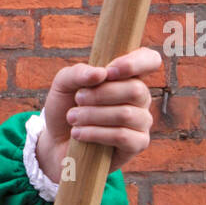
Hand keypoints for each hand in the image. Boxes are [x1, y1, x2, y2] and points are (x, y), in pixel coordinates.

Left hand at [36, 47, 159, 177]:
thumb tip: (101, 73)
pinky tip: (78, 133)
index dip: (136, 63)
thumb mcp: (63, 84)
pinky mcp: (137, 144)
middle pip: (135, 89)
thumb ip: (78, 73)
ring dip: (92, 115)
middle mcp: (140, 98)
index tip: (109, 71)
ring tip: (72, 117)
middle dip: (100, 94)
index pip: (150, 60)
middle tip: (78, 99)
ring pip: (126, 114)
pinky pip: (122, 136)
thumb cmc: (65, 109)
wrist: (56, 142)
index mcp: (127, 77)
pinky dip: (95, 133)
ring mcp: (141, 121)